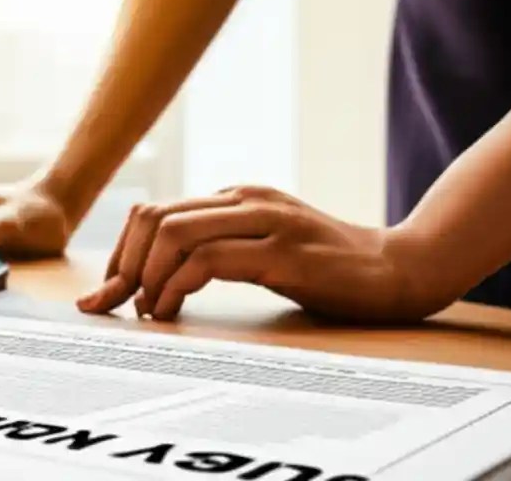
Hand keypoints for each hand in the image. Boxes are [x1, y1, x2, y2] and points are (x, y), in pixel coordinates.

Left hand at [77, 185, 439, 322]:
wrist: (399, 269)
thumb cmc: (327, 267)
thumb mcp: (264, 245)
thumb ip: (218, 246)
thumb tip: (154, 273)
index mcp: (235, 196)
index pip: (154, 212)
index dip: (121, 253)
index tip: (110, 292)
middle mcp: (245, 200)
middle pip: (153, 218)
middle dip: (123, 266)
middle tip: (117, 306)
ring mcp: (265, 222)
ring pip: (173, 234)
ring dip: (146, 278)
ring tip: (148, 313)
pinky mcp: (282, 253)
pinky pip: (207, 262)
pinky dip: (175, 287)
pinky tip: (171, 312)